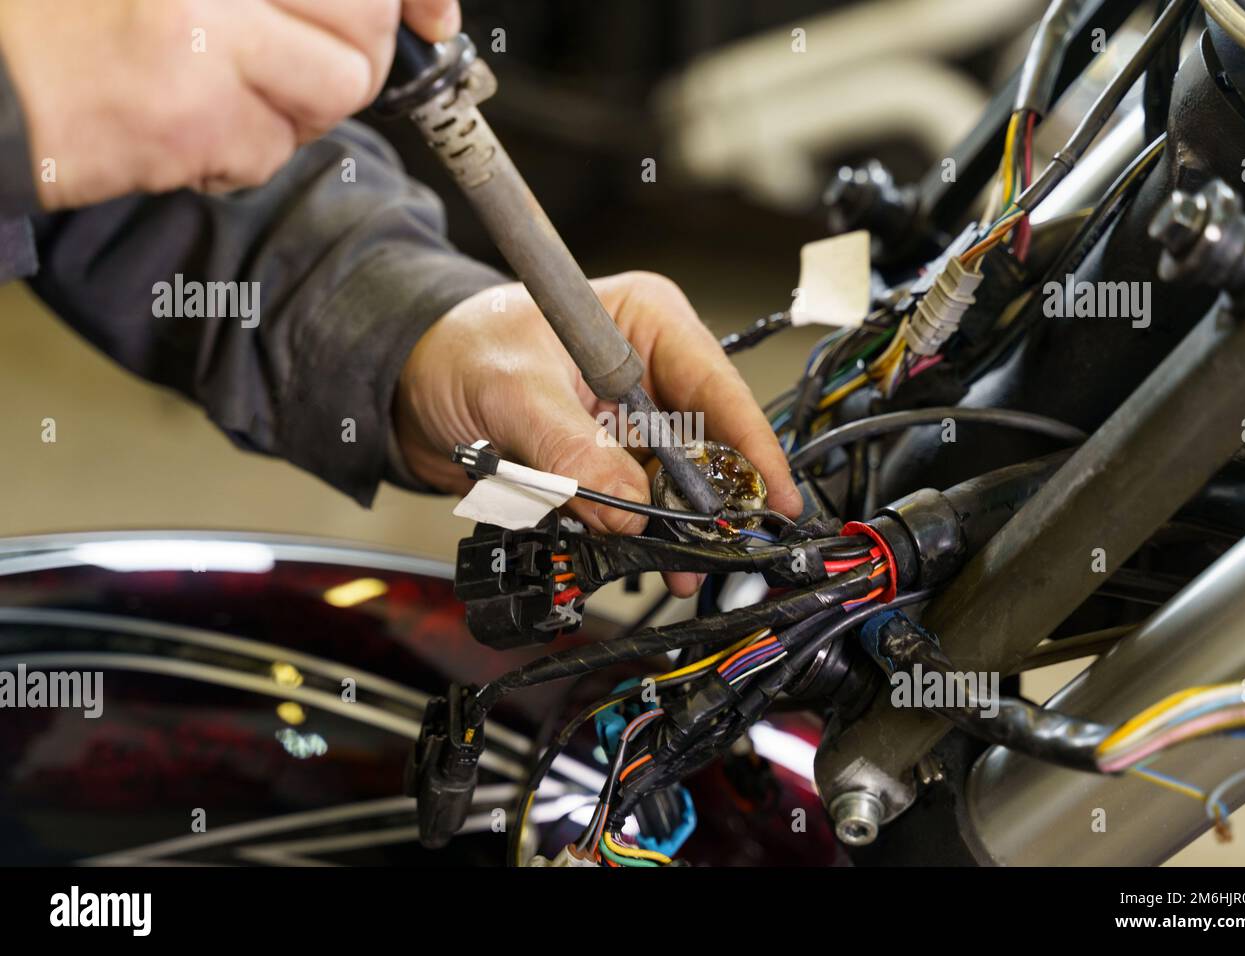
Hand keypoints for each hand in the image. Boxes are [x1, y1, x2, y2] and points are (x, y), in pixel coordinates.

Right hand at [0, 0, 460, 208]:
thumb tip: (408, 7)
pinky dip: (248, 150)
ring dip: (306, 105)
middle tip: (304, 60)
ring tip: (243, 91)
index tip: (429, 14)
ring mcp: (204, 44)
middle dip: (357, 54)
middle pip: (364, 21)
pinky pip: (277, 147)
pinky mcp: (192, 119)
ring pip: (338, 88)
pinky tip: (193, 124)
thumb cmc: (76, 17)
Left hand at [394, 272, 803, 596]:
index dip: (753, 445)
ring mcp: (626, 419)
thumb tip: (629, 506)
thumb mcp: (514, 390)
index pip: (719, 386)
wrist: (403, 387)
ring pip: (669, 482)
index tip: (777, 495)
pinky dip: (629, 528)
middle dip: (711, 499)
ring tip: (679, 565)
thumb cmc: (455, 348)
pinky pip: (630, 501)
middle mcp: (646, 370)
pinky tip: (633, 551)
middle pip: (705, 442)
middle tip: (724, 546)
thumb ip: (572, 449)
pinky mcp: (601, 458)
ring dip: (669, 524)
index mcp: (645, 322)